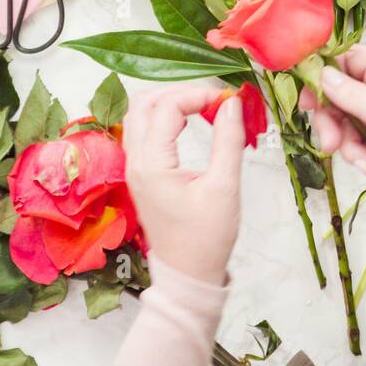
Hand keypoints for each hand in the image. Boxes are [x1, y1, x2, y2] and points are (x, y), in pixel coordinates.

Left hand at [123, 84, 245, 284]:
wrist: (189, 274)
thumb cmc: (207, 238)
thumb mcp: (224, 187)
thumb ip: (227, 141)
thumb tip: (231, 103)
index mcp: (152, 164)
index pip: (168, 107)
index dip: (199, 95)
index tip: (228, 101)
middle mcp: (135, 162)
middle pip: (144, 102)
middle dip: (180, 90)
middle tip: (213, 96)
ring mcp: (134, 168)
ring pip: (139, 114)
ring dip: (169, 101)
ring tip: (203, 105)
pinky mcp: (141, 174)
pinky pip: (143, 131)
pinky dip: (164, 117)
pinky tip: (189, 121)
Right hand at [300, 45, 365, 208]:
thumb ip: (352, 93)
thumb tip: (322, 73)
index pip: (345, 58)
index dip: (322, 75)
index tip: (307, 100)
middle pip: (338, 94)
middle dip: (333, 123)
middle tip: (332, 145)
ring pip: (344, 122)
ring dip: (350, 147)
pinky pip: (357, 143)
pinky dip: (363, 158)